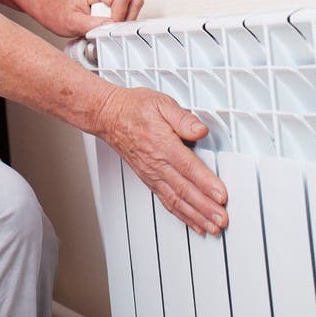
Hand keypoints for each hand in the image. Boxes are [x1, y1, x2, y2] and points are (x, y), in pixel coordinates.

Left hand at [39, 0, 143, 37]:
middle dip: (129, 17)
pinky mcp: (110, 1)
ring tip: (111, 27)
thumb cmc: (58, 13)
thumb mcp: (71, 22)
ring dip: (127, 18)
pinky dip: (122, 19)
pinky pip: (126, 8)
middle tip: (116, 28)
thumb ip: (91, 24)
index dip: (120, 15)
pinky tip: (109, 26)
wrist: (52, 8)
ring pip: (133, 3)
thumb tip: (110, 26)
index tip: (111, 27)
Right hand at [98, 85, 227, 234]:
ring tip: (212, 227)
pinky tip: (193, 222)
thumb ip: (183, 118)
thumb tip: (201, 130)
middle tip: (222, 220)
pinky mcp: (148, 179)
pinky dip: (181, 215)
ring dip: (195, 216)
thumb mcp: (161, 103)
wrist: (109, 115)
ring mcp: (151, 173)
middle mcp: (156, 162)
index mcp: (163, 143)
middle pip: (184, 189)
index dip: (206, 183)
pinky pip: (166, 201)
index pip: (188, 167)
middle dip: (205, 208)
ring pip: (176, 200)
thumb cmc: (134, 107)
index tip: (221, 196)